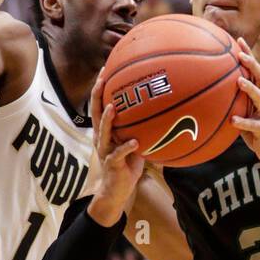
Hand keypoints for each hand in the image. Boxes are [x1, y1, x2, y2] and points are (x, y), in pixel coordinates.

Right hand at [88, 74, 142, 225]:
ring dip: (108, 119)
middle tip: (103, 79)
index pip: (100, 104)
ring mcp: (105, 151)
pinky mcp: (112, 164)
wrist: (118, 190)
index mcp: (106, 131)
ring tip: (113, 107)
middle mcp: (102, 138)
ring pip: (103, 132)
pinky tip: (135, 142)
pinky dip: (126, 148)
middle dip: (98, 95)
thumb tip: (163, 112)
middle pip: (96, 112)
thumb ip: (142, 128)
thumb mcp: (136, 142)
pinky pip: (118, 155)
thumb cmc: (128, 165)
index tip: (106, 68)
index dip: (101, 88)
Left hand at [230, 37, 259, 169]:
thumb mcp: (247, 116)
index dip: (248, 55)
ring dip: (249, 89)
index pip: (256, 71)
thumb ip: (236, 105)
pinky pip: (254, 125)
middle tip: (240, 54)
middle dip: (251, 64)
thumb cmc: (259, 134)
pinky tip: (233, 121)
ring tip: (238, 81)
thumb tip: (214, 96)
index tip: (238, 40)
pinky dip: (243, 122)